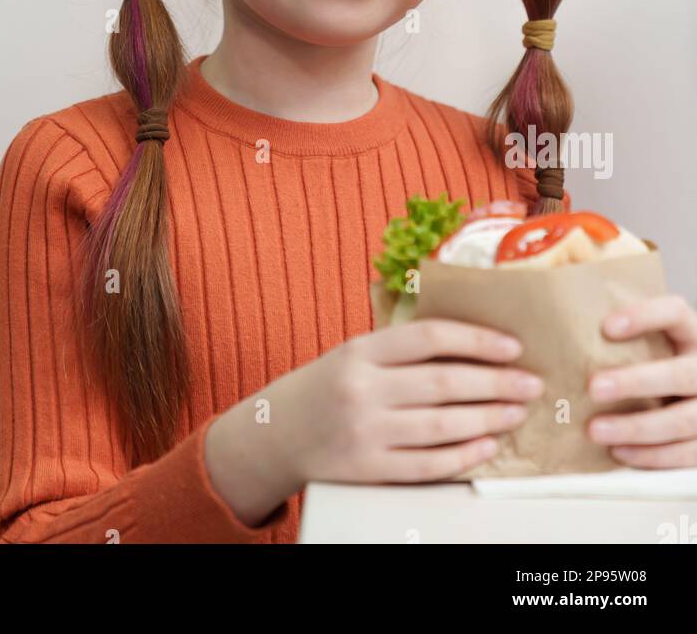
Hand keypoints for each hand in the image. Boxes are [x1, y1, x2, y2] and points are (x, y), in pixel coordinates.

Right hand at [275, 318, 544, 486]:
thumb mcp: (355, 352)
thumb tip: (472, 342)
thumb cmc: (328, 385)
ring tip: (517, 412)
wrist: (277, 433)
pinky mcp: (367, 470)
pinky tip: (487, 445)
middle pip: (443, 383)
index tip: (512, 346)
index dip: (476, 340)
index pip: (429, 337)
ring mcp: (364, 432)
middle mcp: (361, 389)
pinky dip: (463, 455)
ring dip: (489, 418)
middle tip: (530, 383)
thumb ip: (402, 347)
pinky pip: (427, 465)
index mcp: (360, 351)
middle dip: (496, 382)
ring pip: (442, 425)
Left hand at [586, 295, 696, 466]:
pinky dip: (651, 456)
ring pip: (682, 420)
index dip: (645, 317)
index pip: (674, 313)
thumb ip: (618, 333)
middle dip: (635, 382)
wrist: (690, 397)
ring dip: (636, 427)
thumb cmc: (654, 363)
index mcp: (691, 334)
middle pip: (679, 374)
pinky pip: (685, 454)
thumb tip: (553, 327)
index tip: (606, 327)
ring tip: (595, 430)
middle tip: (593, 388)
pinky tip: (618, 452)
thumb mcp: (649, 342)